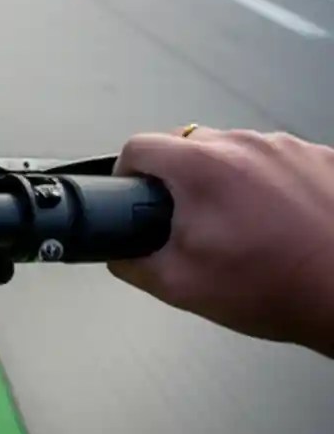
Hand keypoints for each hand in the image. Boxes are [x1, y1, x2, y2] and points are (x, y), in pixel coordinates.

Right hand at [110, 127, 333, 355]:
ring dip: (227, 182)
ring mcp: (288, 148)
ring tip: (243, 228)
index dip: (126, 174)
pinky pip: (277, 162)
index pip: (138, 147)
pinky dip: (270, 186)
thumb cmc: (279, 288)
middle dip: (179, 180)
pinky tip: (277, 222)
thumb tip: (119, 253)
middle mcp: (245, 146)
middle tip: (191, 222)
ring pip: (234, 153)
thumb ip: (134, 262)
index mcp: (201, 167)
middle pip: (187, 146)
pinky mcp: (321, 158)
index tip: (134, 192)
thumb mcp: (179, 286)